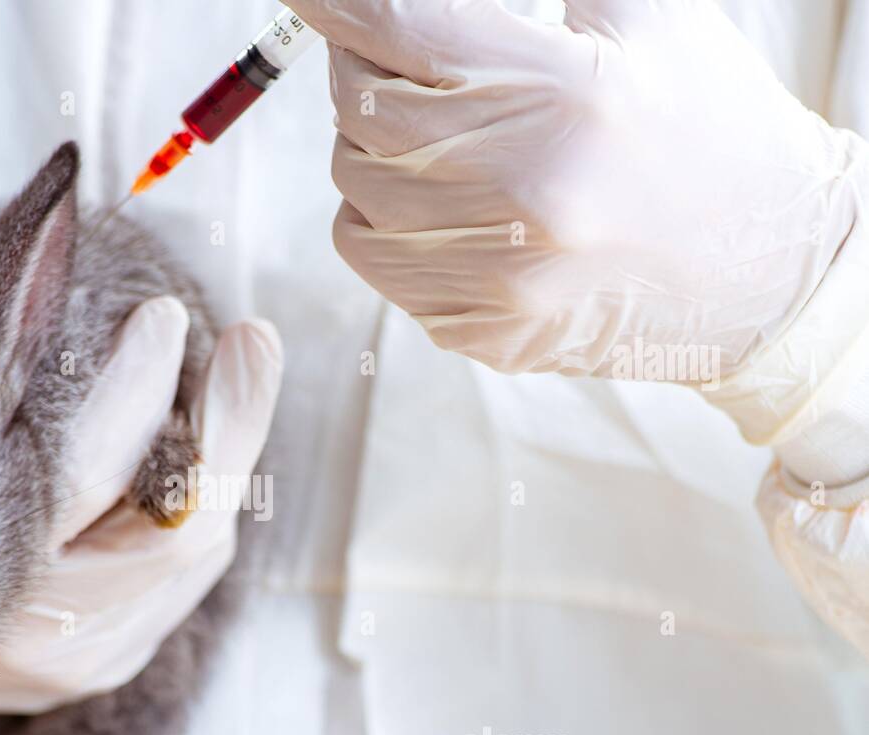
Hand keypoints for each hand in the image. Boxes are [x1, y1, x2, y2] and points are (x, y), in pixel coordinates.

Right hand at [0, 261, 281, 720]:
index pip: (80, 479)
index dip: (136, 393)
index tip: (165, 314)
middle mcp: (27, 637)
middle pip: (172, 541)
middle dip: (227, 429)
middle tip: (250, 340)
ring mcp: (71, 662)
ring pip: (187, 562)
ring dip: (225, 458)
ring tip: (242, 366)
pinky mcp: (100, 662)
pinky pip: (180, 583)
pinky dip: (200, 502)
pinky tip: (213, 435)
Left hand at [290, 0, 865, 391]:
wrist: (764, 273)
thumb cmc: (711, 133)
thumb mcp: (648, 20)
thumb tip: (415, 0)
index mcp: (564, 98)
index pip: (403, 33)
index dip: (339, 8)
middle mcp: (523, 194)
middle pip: (361, 118)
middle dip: (357, 75)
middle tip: (390, 62)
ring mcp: (500, 279)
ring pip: (356, 197)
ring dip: (370, 155)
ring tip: (424, 139)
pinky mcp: (485, 332)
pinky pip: (381, 267)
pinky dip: (387, 225)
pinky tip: (438, 206)